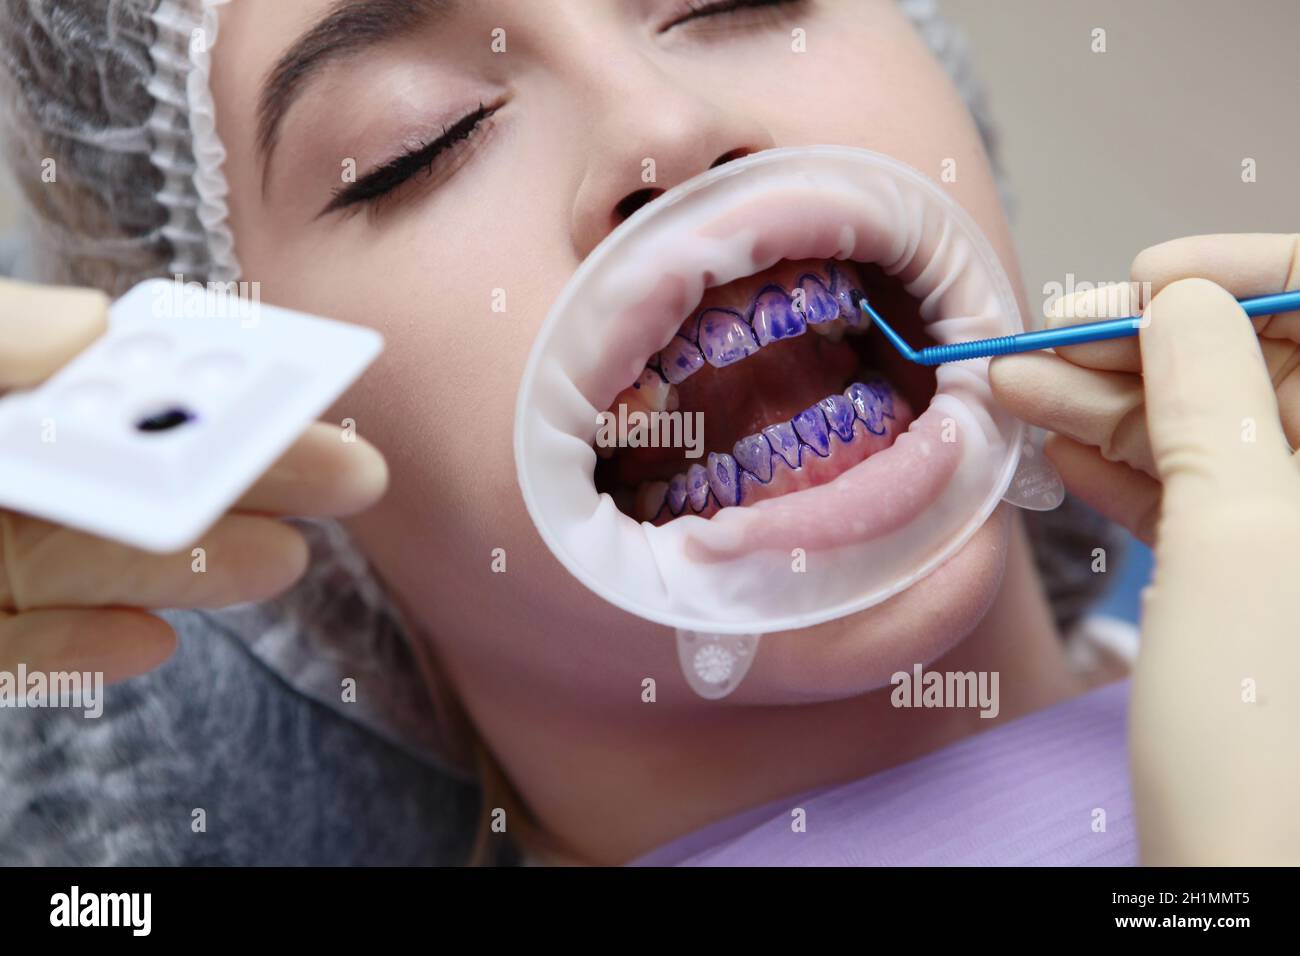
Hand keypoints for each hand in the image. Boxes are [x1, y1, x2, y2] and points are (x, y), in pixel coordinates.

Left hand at [0, 277, 387, 684]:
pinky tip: (147, 643)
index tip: (298, 378)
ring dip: (190, 569)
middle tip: (352, 478)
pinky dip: (79, 650)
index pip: (108, 379)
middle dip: (241, 476)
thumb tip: (90, 322)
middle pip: (125, 475)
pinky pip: (15, 652)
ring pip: (87, 564)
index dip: (203, 381)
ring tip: (281, 562)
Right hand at [992, 235, 1299, 863]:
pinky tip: (1056, 447)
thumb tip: (1178, 303)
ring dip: (1116, 405)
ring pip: (1220, 436)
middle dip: (1155, 344)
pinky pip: (1200, 502)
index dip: (1252, 278)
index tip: (1151, 278)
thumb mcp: (1239, 535)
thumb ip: (1209, 396)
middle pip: (1269, 371)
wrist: (1251, 883)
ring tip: (1016, 386)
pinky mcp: (1261, 588)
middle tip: (1049, 335)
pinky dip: (1127, 470)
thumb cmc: (1270, 728)